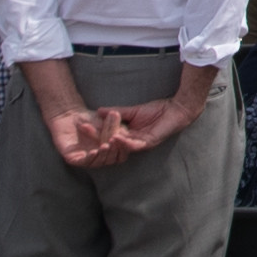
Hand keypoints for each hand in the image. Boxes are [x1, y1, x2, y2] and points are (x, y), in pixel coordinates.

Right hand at [61, 91, 191, 168]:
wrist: (175, 109)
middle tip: (83, 130)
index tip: (81, 124)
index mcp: (127, 135)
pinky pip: (135, 145)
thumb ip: (116, 112)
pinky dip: (126, 142)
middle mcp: (132, 142)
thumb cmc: (157, 110)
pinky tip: (117, 138)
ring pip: (121, 146)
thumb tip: (99, 111)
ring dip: (109, 142)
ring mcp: (140, 144)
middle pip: (111, 142)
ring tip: (98, 138)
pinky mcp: (149, 142)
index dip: (94, 131)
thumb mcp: (132, 111)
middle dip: (97, 138)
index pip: (107, 135)